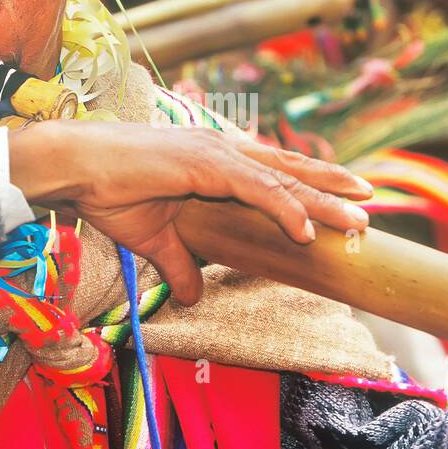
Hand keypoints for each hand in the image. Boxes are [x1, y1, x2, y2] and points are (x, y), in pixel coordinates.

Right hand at [7, 120, 371, 303]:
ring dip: (324, 200)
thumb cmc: (109, 192)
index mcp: (216, 161)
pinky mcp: (205, 165)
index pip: (275, 172)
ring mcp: (217, 154)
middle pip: (291, 171)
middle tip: (372, 200)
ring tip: (359, 218)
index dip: (311, 185)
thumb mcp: (153, 239)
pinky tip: (306, 228)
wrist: (75, 167)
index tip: (344, 197)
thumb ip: (178, 264)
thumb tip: (189, 297)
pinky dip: (284, 208)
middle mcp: (224, 151)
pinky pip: (256, 189)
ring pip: (284, 179)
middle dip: (333, 186)